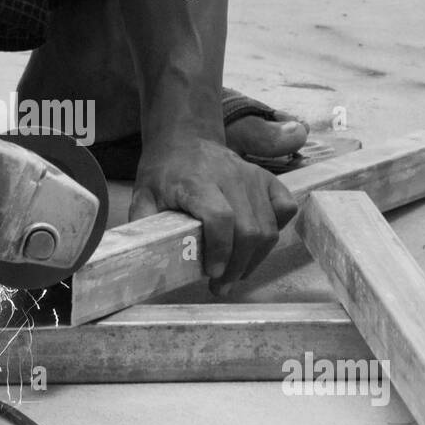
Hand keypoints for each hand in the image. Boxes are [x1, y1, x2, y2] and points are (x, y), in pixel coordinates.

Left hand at [130, 133, 297, 294]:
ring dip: (255, 258)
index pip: (220, 218)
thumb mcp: (144, 197)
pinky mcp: (266, 178)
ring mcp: (252, 176)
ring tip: (236, 274)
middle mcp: (229, 177)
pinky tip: (257, 245)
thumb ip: (144, 225)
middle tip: (222, 285)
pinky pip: (285, 208)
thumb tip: (140, 259)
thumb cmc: (164, 173)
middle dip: (237, 265)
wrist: (184, 140)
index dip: (221, 250)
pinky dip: (277, 230)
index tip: (213, 273)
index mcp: (197, 182)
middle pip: (248, 229)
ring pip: (268, 226)